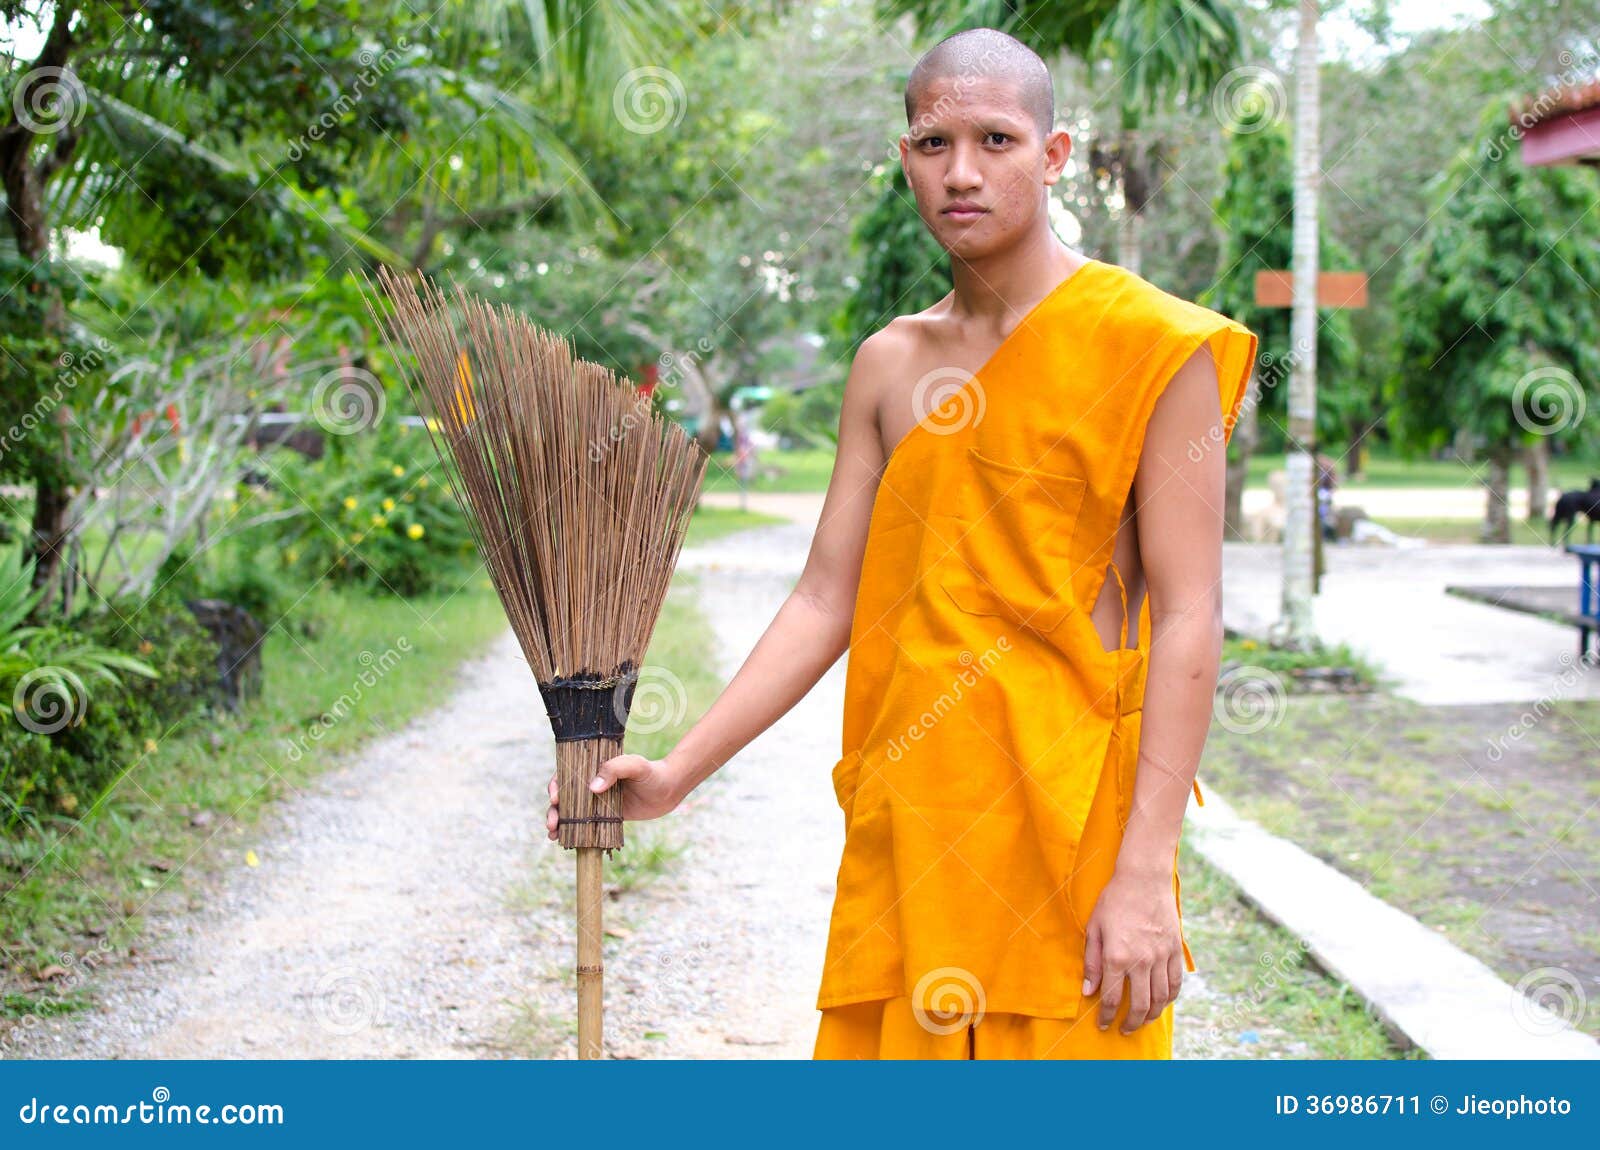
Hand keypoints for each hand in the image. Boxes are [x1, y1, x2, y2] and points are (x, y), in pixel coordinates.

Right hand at [544, 753, 684, 840]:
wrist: (669, 790)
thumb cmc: (652, 773)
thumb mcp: (635, 766)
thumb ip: (615, 770)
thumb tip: (593, 788)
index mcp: (594, 767)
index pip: (567, 774)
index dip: (556, 785)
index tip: (556, 797)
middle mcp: (592, 784)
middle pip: (564, 796)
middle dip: (554, 809)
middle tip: (552, 823)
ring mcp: (597, 801)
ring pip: (570, 812)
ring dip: (558, 822)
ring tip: (552, 834)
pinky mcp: (604, 817)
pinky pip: (584, 825)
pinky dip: (571, 832)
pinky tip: (562, 840)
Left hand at [1081, 866, 1184, 1032]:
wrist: (1143, 879)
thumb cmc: (1114, 901)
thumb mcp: (1094, 928)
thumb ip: (1092, 962)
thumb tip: (1088, 991)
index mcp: (1116, 956)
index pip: (1110, 998)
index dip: (1106, 1016)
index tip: (1103, 1025)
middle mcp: (1141, 961)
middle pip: (1139, 1005)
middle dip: (1130, 1023)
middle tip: (1125, 1030)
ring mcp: (1161, 956)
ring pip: (1160, 999)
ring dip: (1150, 1015)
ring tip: (1142, 1020)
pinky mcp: (1174, 950)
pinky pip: (1175, 983)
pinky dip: (1169, 998)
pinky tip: (1160, 1002)